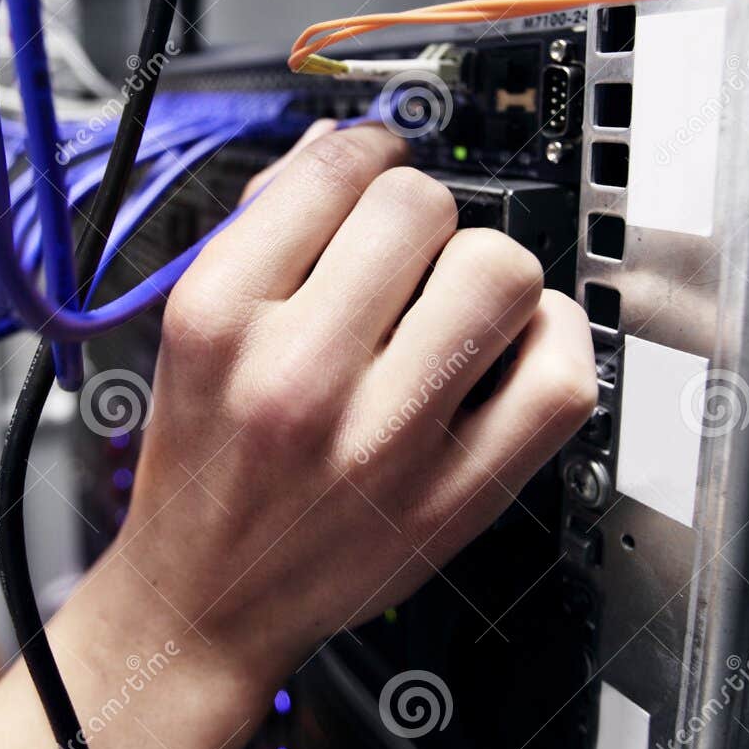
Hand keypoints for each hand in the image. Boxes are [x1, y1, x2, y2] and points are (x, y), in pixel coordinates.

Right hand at [0, 124, 596, 748]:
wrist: (209, 603)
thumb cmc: (203, 467)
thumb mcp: (189, 333)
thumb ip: (261, 227)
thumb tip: (341, 145)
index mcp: (220, 318)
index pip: (333, 170)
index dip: (368, 149)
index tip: (377, 165)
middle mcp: (298, 376)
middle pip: (420, 207)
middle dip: (420, 212)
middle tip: (408, 250)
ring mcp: (385, 442)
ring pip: (501, 272)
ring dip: (486, 269)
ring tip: (456, 302)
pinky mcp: (456, 497)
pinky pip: (559, 377)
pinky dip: (551, 341)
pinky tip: (506, 349)